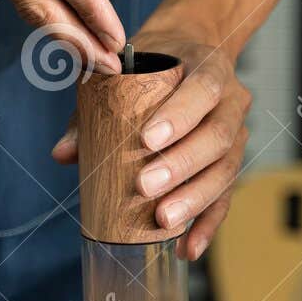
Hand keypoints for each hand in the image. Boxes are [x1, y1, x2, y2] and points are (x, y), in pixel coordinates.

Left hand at [51, 34, 250, 259]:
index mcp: (208, 66)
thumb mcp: (121, 72)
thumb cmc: (151, 64)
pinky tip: (187, 248)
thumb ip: (91, 109)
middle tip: (145, 186)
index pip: (203, 89)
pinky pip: (225, 197)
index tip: (147, 140)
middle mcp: (231, 101)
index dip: (180, 115)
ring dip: (195, 199)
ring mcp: (237, 134)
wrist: (187, 52)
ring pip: (226, 169)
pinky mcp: (231, 164)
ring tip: (164, 220)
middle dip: (181, 165)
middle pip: (217, 136)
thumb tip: (64, 154)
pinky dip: (207, 225)